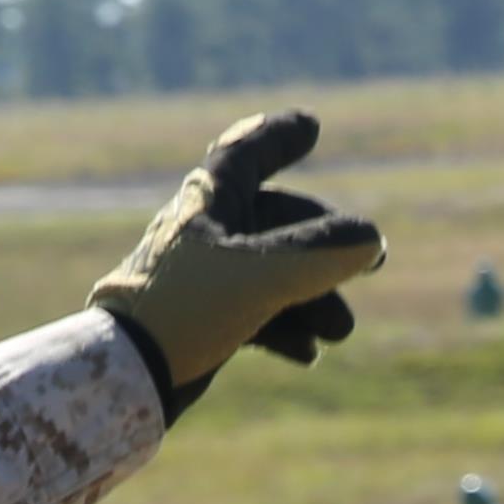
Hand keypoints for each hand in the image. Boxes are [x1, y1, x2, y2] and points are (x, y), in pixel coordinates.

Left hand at [91, 108, 389, 408]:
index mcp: (207, 201)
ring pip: (274, 272)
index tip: (311, 126)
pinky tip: (308, 354)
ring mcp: (203, 277)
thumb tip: (371, 239)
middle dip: (326, 247)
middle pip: (280, 222)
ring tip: (339, 332)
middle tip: (376, 260)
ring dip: (313, 297)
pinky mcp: (201, 319)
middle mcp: (204, 231)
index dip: (278, 136)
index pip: (246, 152)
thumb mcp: (261, 276)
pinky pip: (256, 311)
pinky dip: (286, 326)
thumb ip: (319, 253)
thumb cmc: (185, 309)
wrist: (127, 377)